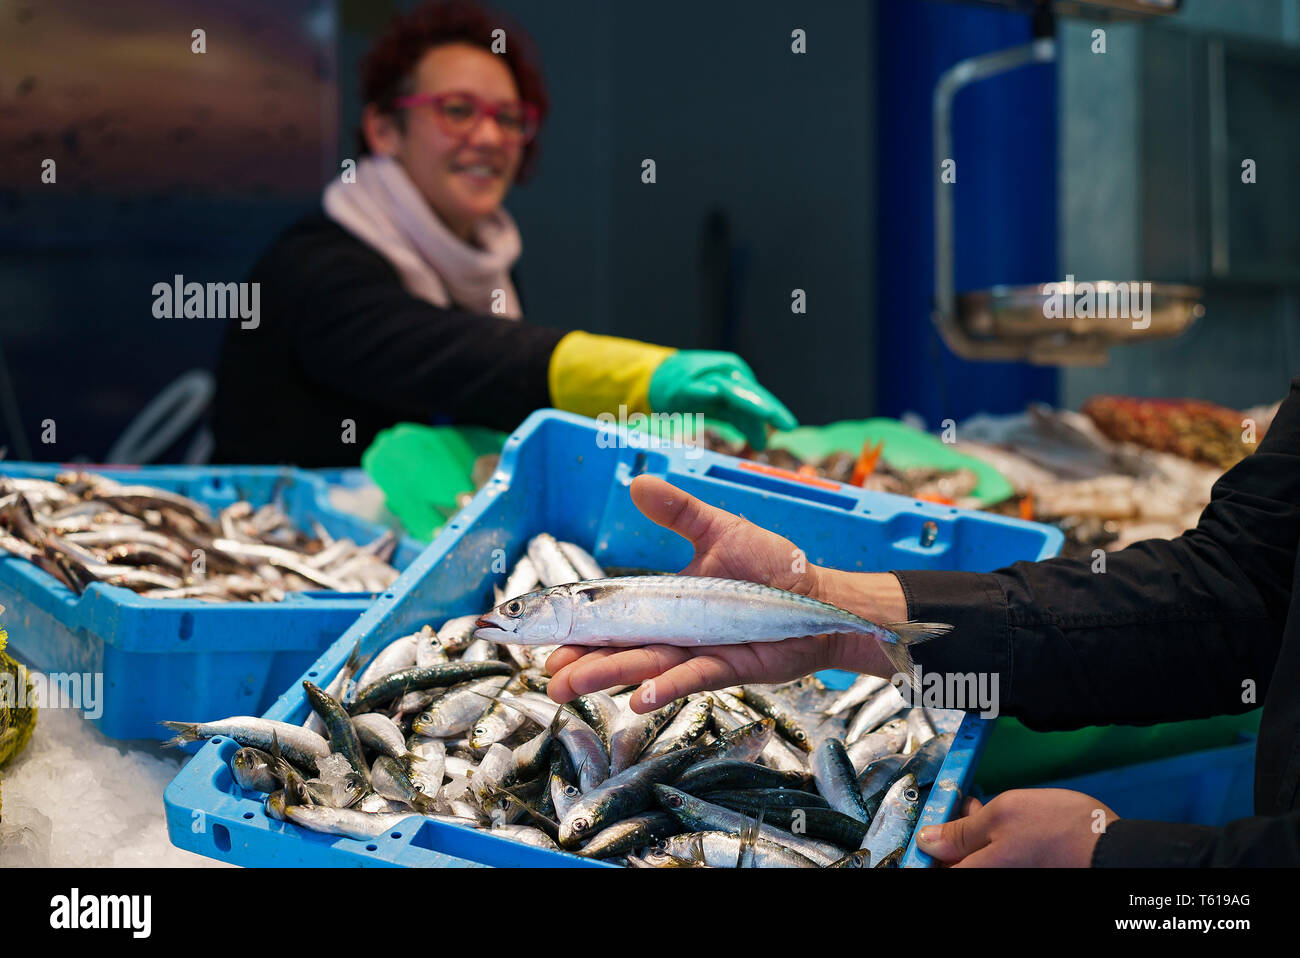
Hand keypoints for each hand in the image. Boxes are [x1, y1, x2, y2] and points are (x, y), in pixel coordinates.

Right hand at [545, 476, 901, 710]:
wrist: (820, 596)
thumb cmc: (772, 566)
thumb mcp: (718, 530)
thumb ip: (678, 511)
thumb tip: (638, 483)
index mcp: (662, 601)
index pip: (609, 616)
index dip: (574, 627)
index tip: (538, 636)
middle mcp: (672, 631)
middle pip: (618, 648)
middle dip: (581, 662)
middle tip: (548, 674)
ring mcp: (696, 652)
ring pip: (644, 666)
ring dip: (608, 676)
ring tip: (571, 686)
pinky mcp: (726, 667)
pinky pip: (690, 678)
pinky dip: (665, 687)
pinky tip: (637, 698)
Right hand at [649, 350, 797, 449]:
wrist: (659, 377)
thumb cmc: (697, 392)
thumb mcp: (722, 407)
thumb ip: (742, 421)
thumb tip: (763, 443)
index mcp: (737, 379)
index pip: (758, 397)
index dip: (775, 411)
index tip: (789, 426)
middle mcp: (723, 373)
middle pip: (749, 392)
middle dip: (768, 407)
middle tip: (786, 423)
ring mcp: (702, 378)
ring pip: (728, 388)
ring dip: (747, 400)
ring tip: (766, 413)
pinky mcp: (682, 386)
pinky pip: (693, 388)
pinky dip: (703, 389)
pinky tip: (713, 394)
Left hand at [916, 790, 1117, 866]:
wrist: (1114, 850)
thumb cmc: (1064, 833)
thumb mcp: (1004, 815)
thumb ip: (962, 830)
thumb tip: (929, 840)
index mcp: (980, 873)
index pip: (936, 868)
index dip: (928, 848)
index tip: (927, 828)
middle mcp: (993, 878)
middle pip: (956, 863)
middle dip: (951, 834)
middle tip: (960, 806)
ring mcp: (1011, 876)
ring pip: (977, 859)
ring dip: (973, 834)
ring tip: (982, 807)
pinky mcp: (1026, 872)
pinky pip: (997, 861)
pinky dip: (993, 842)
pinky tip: (1001, 821)